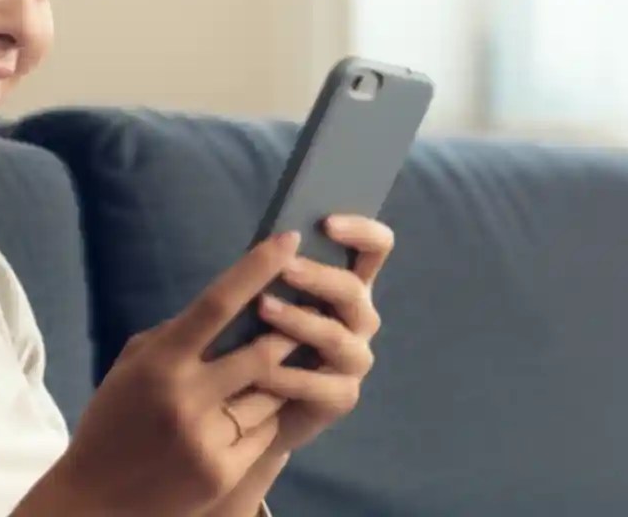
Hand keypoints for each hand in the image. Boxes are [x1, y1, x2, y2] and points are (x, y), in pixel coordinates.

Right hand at [19, 232, 305, 516]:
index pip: (216, 303)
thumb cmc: (114, 420)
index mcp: (160, 361)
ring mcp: (207, 438)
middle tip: (305, 317)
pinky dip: (264, 419)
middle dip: (288, 334)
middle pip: (262, 351)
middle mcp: (185, 397)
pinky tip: (247, 419)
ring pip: (270, 393)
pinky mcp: (223, 472)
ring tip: (270, 375)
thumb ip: (178, 336)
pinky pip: (265, 432)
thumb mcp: (134, 366)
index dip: (256, 269)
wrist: (94, 498)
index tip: (288, 240)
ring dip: (277, 380)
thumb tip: (231, 304)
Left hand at [255, 214, 393, 453]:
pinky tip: (258, 370)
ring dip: (299, 320)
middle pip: (354, 291)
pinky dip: (286, 375)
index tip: (326, 222)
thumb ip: (275, 269)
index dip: (361, 231)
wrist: (251, 404)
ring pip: (337, 336)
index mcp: (347, 284)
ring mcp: (354, 358)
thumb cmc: (257, 335)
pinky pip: (318, 385)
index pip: (376, 248)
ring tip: (263, 308)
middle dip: (318, 277)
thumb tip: (269, 239)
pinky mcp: (342, 396)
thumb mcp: (265, 294)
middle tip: (285, 268)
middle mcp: (359, 319)